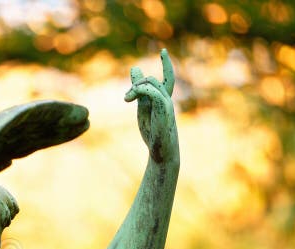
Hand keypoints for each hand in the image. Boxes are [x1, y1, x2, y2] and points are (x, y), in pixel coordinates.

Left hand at [124, 49, 177, 163]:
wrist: (161, 151)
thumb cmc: (153, 131)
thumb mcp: (143, 108)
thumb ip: (139, 91)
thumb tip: (135, 69)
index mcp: (163, 99)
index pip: (168, 77)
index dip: (166, 64)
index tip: (162, 51)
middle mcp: (167, 99)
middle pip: (153, 80)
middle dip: (138, 82)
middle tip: (127, 98)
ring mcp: (166, 103)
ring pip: (151, 84)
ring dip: (135, 88)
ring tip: (127, 99)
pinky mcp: (163, 109)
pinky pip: (151, 91)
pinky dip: (139, 90)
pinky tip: (129, 98)